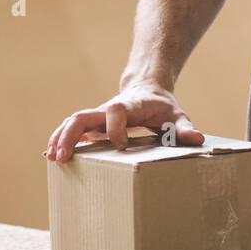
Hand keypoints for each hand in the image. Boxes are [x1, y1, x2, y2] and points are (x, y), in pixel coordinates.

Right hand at [45, 83, 204, 161]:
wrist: (148, 90)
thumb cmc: (163, 108)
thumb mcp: (177, 117)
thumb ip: (185, 129)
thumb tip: (199, 140)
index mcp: (129, 106)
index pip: (115, 111)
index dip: (115, 128)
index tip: (121, 146)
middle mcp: (108, 110)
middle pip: (83, 115)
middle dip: (71, 135)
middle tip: (63, 157)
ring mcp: (99, 116)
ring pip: (73, 121)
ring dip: (61, 138)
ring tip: (52, 159)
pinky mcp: (94, 124)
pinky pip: (73, 129)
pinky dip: (60, 139)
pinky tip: (51, 155)